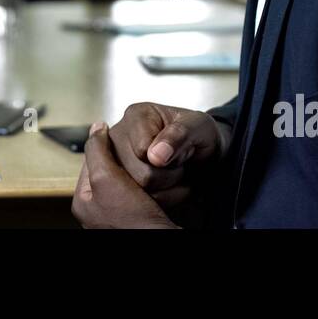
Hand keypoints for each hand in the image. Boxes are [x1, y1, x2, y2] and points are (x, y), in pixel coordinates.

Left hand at [71, 122, 176, 228]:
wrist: (162, 242)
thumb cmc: (133, 222)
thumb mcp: (107, 179)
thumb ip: (97, 152)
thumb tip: (95, 129)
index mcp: (85, 201)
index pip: (92, 160)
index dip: (108, 144)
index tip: (123, 134)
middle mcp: (100, 210)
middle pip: (114, 169)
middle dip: (129, 159)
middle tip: (143, 153)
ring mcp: (122, 215)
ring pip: (133, 178)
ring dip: (145, 170)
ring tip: (154, 168)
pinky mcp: (143, 218)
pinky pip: (149, 191)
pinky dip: (158, 184)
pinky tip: (165, 182)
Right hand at [106, 102, 228, 211]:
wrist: (202, 153)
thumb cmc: (198, 134)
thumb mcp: (199, 127)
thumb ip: (179, 134)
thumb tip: (153, 155)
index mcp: (136, 115)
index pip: (143, 149)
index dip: (168, 157)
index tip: (180, 148)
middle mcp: (118, 136)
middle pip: (141, 174)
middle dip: (168, 175)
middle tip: (178, 162)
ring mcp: (114, 161)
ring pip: (140, 192)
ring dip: (166, 187)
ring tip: (172, 172)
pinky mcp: (119, 183)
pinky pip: (140, 203)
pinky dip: (162, 199)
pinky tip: (167, 185)